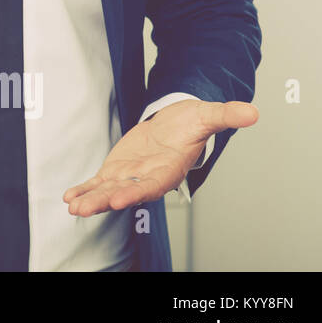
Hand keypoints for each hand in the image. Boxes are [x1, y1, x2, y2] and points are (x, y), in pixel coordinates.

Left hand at [63, 99, 257, 215]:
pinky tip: (69, 197)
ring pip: (108, 191)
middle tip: (83, 210)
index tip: (119, 199)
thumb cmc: (192, 123)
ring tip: (73, 207)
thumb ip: (225, 116)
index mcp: (168, 169)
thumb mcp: (207, 115)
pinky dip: (85, 189)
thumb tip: (252, 112)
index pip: (152, 185)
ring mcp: (131, 176)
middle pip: (125, 192)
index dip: (136, 193)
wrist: (177, 122)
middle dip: (104, 201)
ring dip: (91, 199)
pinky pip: (99, 183)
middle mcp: (148, 177)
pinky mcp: (118, 170)